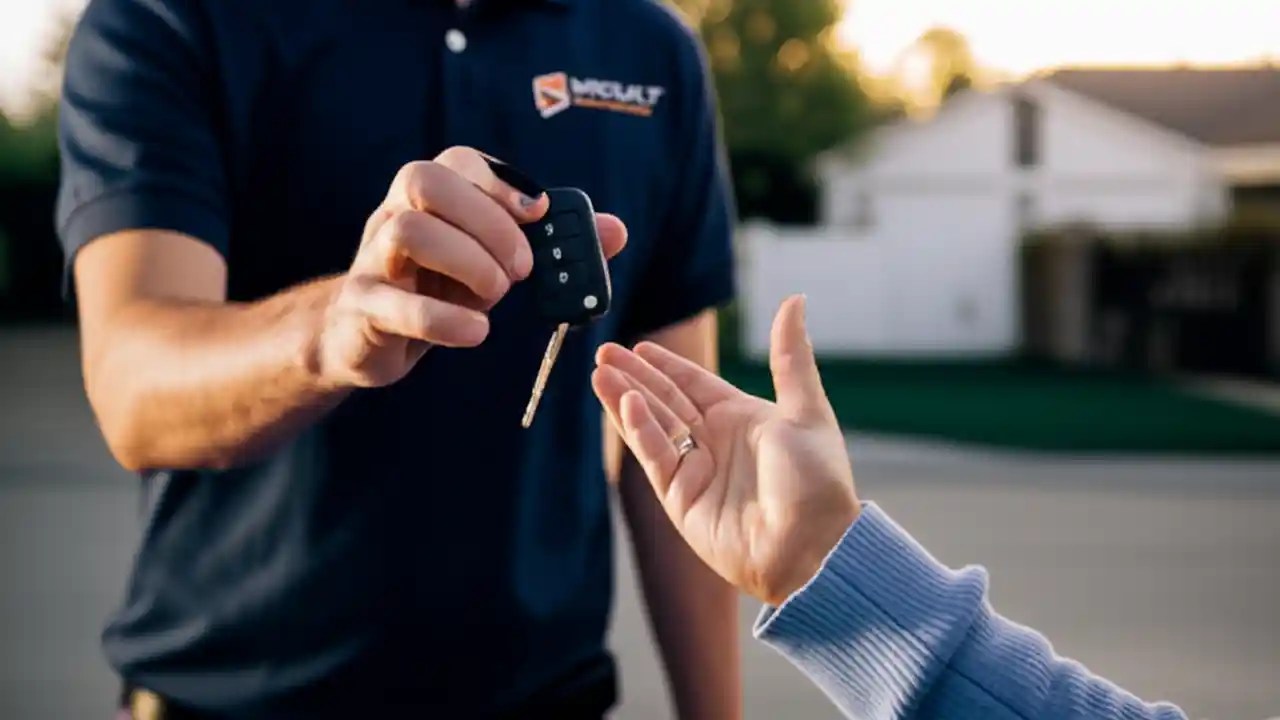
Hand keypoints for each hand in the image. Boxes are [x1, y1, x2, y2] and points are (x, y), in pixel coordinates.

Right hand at [315, 147, 627, 387]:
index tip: (540, 214)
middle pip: (424, 181)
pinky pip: (395, 304)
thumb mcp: (498, 263)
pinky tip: (476, 332)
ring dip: (467, 262)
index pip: (458, 161)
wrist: (369, 337)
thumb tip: (617, 230)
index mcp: (430, 195)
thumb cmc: (441, 288)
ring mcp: (371, 258)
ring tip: (497, 295)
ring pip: (407, 231)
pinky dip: (445, 319)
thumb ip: (555, 246)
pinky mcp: (362, 307)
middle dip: (487, 222)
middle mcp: (393, 214)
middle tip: (522, 268)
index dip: (502, 184)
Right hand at [592, 296, 858, 604]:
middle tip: (604, 353)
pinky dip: (640, 430)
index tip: (638, 346)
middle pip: (666, 401)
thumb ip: (790, 356)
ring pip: (653, 426)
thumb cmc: (818, 483)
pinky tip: (625, 403)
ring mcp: (697, 471)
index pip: (694, 384)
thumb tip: (795, 299)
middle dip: (635, 376)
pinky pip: (656, 457)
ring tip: (599, 372)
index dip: (665, 366)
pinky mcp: (682, 500)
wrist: (812, 549)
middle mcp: (717, 443)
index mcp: (744, 419)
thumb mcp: (806, 410)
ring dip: (625, 398)